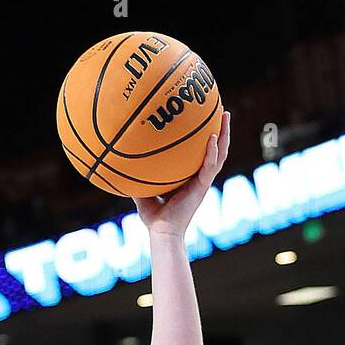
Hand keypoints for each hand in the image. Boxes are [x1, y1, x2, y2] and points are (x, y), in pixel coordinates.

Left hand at [134, 110, 230, 237]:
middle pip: (214, 149)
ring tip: (225, 115)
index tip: (204, 119)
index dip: (204, 138)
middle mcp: (198, 177)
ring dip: (224, 134)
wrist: (162, 233)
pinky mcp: (202, 187)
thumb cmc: (153, 218)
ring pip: (219, 154)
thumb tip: (119, 160)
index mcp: (189, 178)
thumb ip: (136, 176)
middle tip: (221, 110)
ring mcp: (202, 182)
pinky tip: (212, 137)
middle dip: (220, 129)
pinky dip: (212, 151)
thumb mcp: (141, 192)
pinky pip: (210, 166)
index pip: (200, 154)